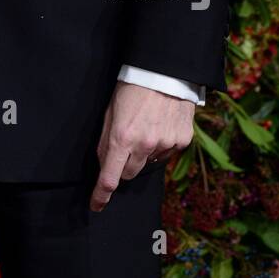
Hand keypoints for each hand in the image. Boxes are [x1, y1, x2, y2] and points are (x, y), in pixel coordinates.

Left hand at [90, 80, 194, 212]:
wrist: (166, 72)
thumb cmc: (133, 88)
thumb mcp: (110, 111)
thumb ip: (106, 140)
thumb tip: (104, 164)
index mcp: (122, 138)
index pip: (110, 177)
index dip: (101, 195)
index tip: (96, 205)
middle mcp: (145, 145)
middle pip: (130, 173)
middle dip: (124, 165)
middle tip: (126, 145)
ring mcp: (165, 144)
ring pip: (149, 163)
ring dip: (144, 152)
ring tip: (146, 126)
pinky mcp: (182, 141)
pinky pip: (167, 153)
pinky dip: (162, 145)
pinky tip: (161, 125)